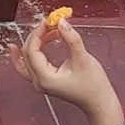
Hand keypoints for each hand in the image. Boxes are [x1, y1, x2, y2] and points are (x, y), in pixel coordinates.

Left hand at [10, 18, 124, 124]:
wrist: (100, 103)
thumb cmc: (94, 86)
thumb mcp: (83, 59)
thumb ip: (71, 39)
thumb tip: (61, 22)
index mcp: (45, 78)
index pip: (32, 51)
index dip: (38, 33)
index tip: (48, 21)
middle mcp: (38, 82)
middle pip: (27, 53)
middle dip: (37, 36)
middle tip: (50, 23)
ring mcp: (40, 83)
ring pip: (26, 59)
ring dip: (35, 42)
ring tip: (48, 30)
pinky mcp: (44, 80)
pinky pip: (28, 66)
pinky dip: (29, 53)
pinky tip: (25, 44)